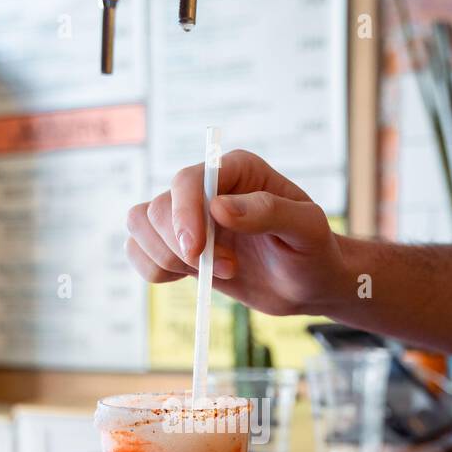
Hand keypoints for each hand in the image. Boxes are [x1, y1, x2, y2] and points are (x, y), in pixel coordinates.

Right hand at [125, 149, 346, 315]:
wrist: (307, 282)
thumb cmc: (312, 250)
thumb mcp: (306, 228)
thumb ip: (268, 211)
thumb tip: (219, 207)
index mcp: (236, 169)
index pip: (187, 180)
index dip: (184, 214)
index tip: (196, 251)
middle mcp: (206, 188)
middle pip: (157, 208)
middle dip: (182, 248)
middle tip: (229, 269)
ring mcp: (189, 217)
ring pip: (140, 226)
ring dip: (167, 259)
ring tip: (215, 274)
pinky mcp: (178, 246)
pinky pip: (139, 251)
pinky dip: (154, 270)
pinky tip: (189, 279)